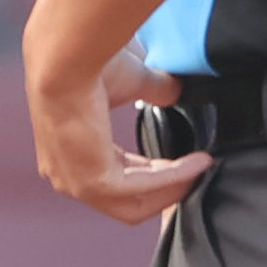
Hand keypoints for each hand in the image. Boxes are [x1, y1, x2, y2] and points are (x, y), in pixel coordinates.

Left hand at [29, 42, 206, 225]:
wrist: (65, 62)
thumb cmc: (82, 66)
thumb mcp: (129, 85)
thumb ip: (154, 92)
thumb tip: (177, 92)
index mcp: (71, 156)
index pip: (115, 179)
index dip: (153, 175)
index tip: (184, 162)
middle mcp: (68, 177)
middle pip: (128, 203)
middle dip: (167, 190)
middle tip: (196, 173)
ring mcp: (79, 184)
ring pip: (138, 204)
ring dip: (175, 187)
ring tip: (201, 166)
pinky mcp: (97, 182)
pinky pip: (146, 188)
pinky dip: (175, 176)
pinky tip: (198, 162)